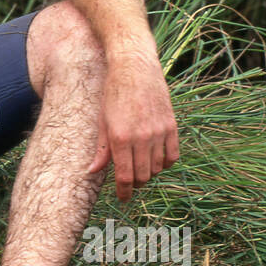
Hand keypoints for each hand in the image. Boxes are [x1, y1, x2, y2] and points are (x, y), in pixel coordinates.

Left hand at [86, 49, 179, 200]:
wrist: (134, 67)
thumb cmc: (113, 93)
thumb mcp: (102, 121)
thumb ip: (101, 149)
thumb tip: (92, 172)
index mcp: (120, 137)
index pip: (125, 177)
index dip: (124, 192)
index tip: (122, 198)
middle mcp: (141, 137)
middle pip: (142, 176)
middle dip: (135, 184)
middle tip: (129, 183)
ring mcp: (159, 132)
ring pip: (157, 168)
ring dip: (148, 173)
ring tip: (140, 167)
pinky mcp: (171, 126)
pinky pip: (172, 156)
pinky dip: (165, 163)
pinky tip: (155, 160)